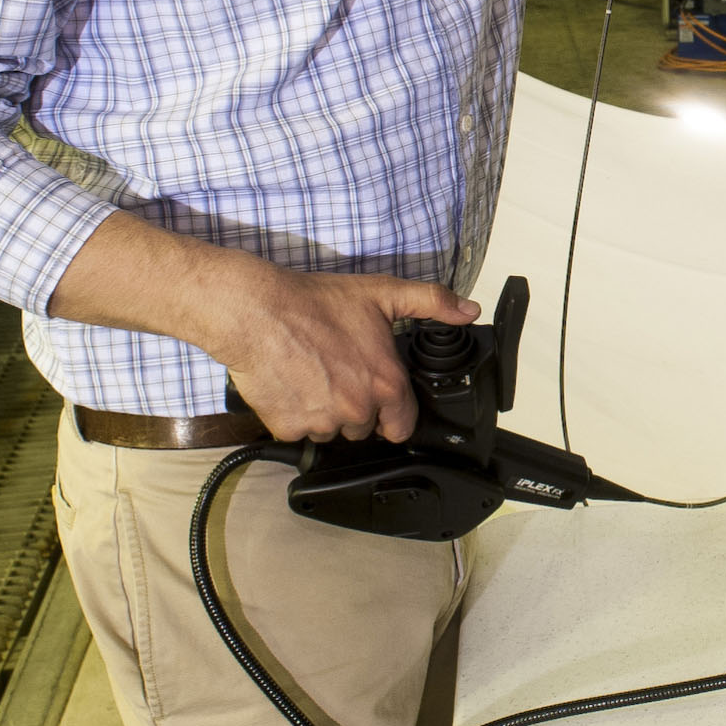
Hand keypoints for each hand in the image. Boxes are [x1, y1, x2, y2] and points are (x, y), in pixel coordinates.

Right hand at [46, 212, 476, 442]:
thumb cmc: (314, 301)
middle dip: (355, 408)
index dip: (392, 412)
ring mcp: (321, 422)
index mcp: (385, 383)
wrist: (255, 311)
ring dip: (324, 414)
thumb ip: (431, 302)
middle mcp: (357, 409)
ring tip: (311, 376)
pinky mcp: (287, 428)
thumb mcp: (382, 293)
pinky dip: (293, 416)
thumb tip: (470, 310)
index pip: (402, 425)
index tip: (378, 397)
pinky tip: (289, 386)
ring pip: (330, 432)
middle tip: (337, 374)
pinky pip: (297, 432)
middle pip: (364, 428)